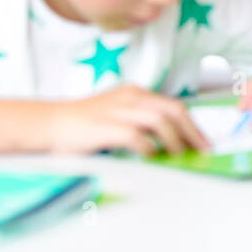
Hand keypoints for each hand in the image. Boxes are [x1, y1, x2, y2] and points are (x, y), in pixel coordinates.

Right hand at [47, 86, 208, 155]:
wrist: (48, 123)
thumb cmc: (84, 125)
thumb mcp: (117, 114)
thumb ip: (141, 123)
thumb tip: (170, 143)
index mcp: (136, 94)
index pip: (174, 105)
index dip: (193, 124)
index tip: (203, 142)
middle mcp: (130, 98)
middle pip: (173, 109)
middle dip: (192, 131)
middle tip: (202, 150)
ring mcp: (117, 110)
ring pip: (159, 120)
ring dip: (174, 140)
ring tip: (180, 156)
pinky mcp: (103, 126)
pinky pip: (134, 135)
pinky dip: (147, 147)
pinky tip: (151, 156)